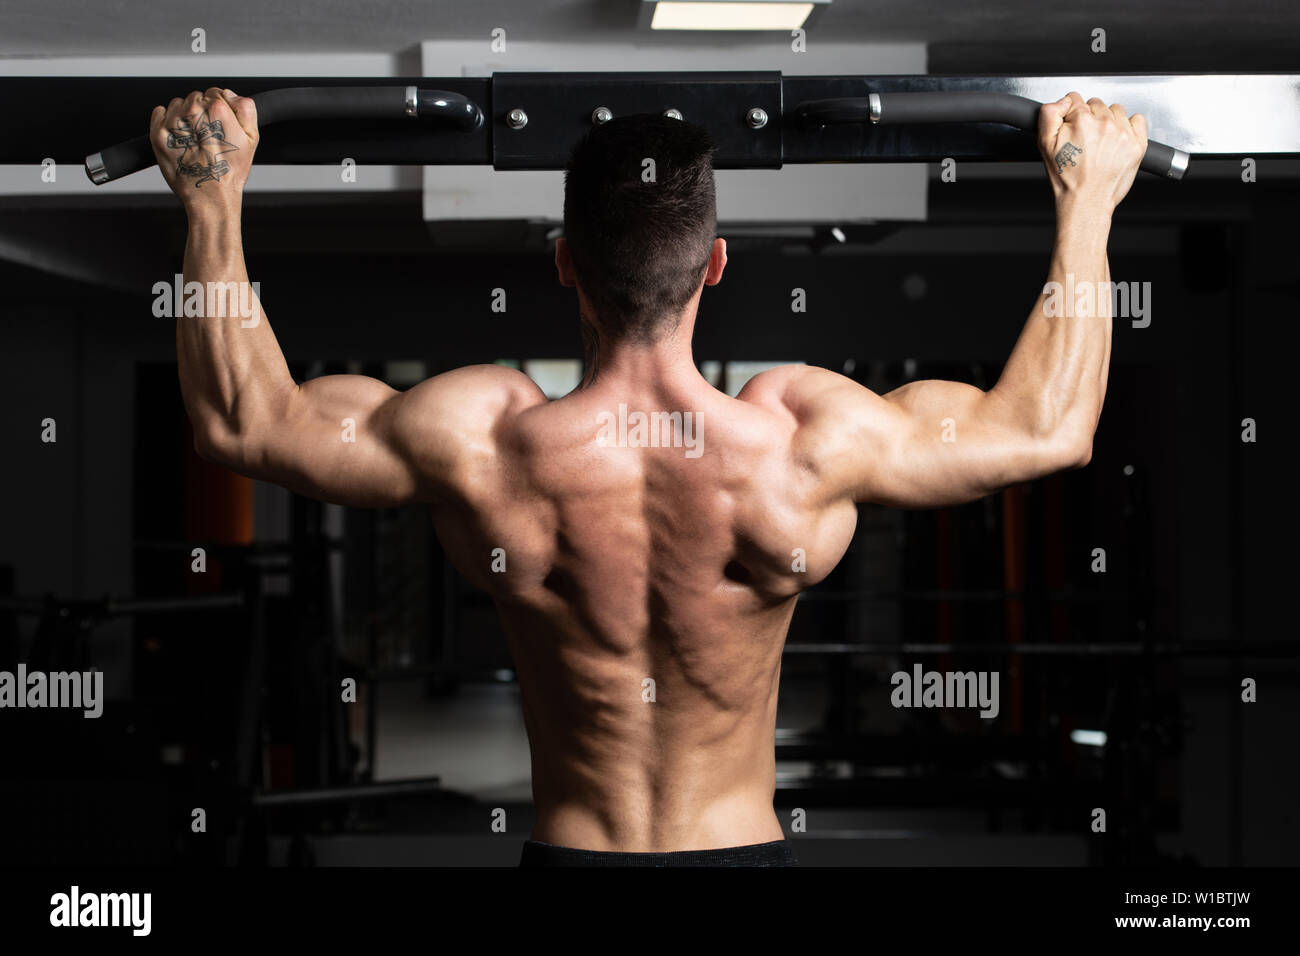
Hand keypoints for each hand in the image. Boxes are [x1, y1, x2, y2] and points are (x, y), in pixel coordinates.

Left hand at [150, 88, 257, 213]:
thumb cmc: (230, 171)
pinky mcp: (158, 133)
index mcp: (217, 110)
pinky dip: (167, 121)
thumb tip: (230, 94)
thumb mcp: (252, 139)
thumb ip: (246, 108)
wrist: (210, 195)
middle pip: (196, 97)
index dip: (219, 109)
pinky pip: (160, 112)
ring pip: (178, 104)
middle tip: (207, 136)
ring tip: (194, 139)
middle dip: (201, 112)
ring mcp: (174, 122)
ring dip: (184, 116)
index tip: (219, 125)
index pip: (214, 93)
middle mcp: (193, 112)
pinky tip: (180, 138)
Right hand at [1038, 92, 1147, 213]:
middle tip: (1086, 140)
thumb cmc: (1067, 179)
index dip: (1070, 113)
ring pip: (1115, 111)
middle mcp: (1104, 124)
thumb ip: (1049, 114)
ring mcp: (1123, 133)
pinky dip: (1129, 126)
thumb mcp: (1044, 145)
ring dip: (1109, 121)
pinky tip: (1118, 140)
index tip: (1072, 127)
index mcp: (1081, 121)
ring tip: (1101, 142)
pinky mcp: (1138, 143)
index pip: (1075, 99)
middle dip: (1090, 118)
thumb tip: (1064, 100)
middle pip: (1096, 104)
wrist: (1086, 201)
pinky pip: (1137, 119)